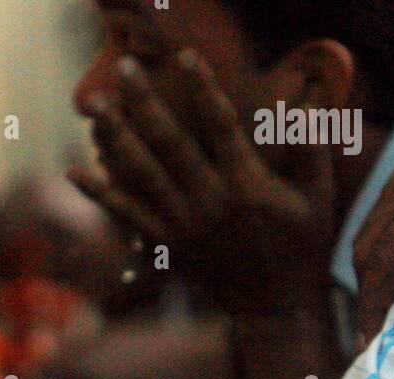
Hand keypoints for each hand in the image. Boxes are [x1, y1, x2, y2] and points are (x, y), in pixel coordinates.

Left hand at [72, 51, 334, 315]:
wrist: (273, 307)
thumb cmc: (301, 246)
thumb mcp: (319, 199)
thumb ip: (312, 149)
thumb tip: (310, 101)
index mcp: (247, 186)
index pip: (220, 127)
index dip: (203, 89)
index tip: (186, 56)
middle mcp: (210, 203)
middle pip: (171, 144)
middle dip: (145, 103)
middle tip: (124, 68)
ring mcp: (185, 225)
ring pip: (144, 175)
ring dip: (116, 138)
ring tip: (94, 106)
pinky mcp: (168, 245)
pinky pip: (129, 216)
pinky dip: (101, 195)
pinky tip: (74, 172)